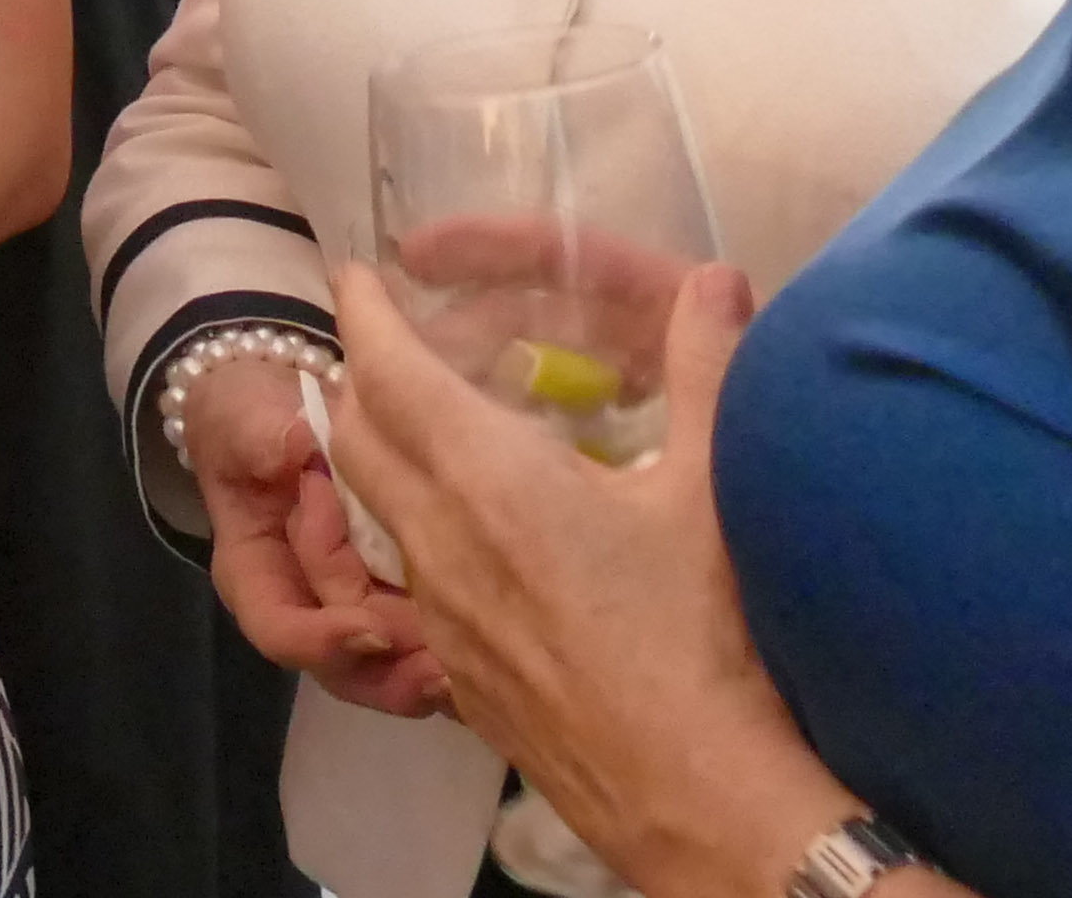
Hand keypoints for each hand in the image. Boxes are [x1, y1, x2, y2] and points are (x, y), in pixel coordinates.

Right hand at [183, 358, 448, 716]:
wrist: (283, 411)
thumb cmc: (252, 423)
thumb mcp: (245, 422)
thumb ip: (262, 439)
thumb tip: (296, 445)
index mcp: (256, 577)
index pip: (280, 631)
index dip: (324, 641)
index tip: (372, 629)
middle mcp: (305, 604)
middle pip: (342, 665)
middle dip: (391, 669)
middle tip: (441, 666)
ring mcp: (352, 604)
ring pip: (386, 665)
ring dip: (426, 672)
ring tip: (471, 666)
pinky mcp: (395, 592)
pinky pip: (419, 636)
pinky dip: (452, 644)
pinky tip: (492, 636)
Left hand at [328, 260, 868, 895]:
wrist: (691, 797)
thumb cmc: (702, 639)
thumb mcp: (712, 490)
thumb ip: (706, 370)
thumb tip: (716, 278)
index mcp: (489, 480)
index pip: (390, 373)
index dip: (365, 314)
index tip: (355, 275)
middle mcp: (441, 542)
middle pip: (358, 437)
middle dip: (360, 377)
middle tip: (390, 344)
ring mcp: (440, 616)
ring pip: (379, 511)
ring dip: (385, 457)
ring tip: (431, 431)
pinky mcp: (457, 674)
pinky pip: (411, 579)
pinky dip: (417, 530)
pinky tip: (478, 539)